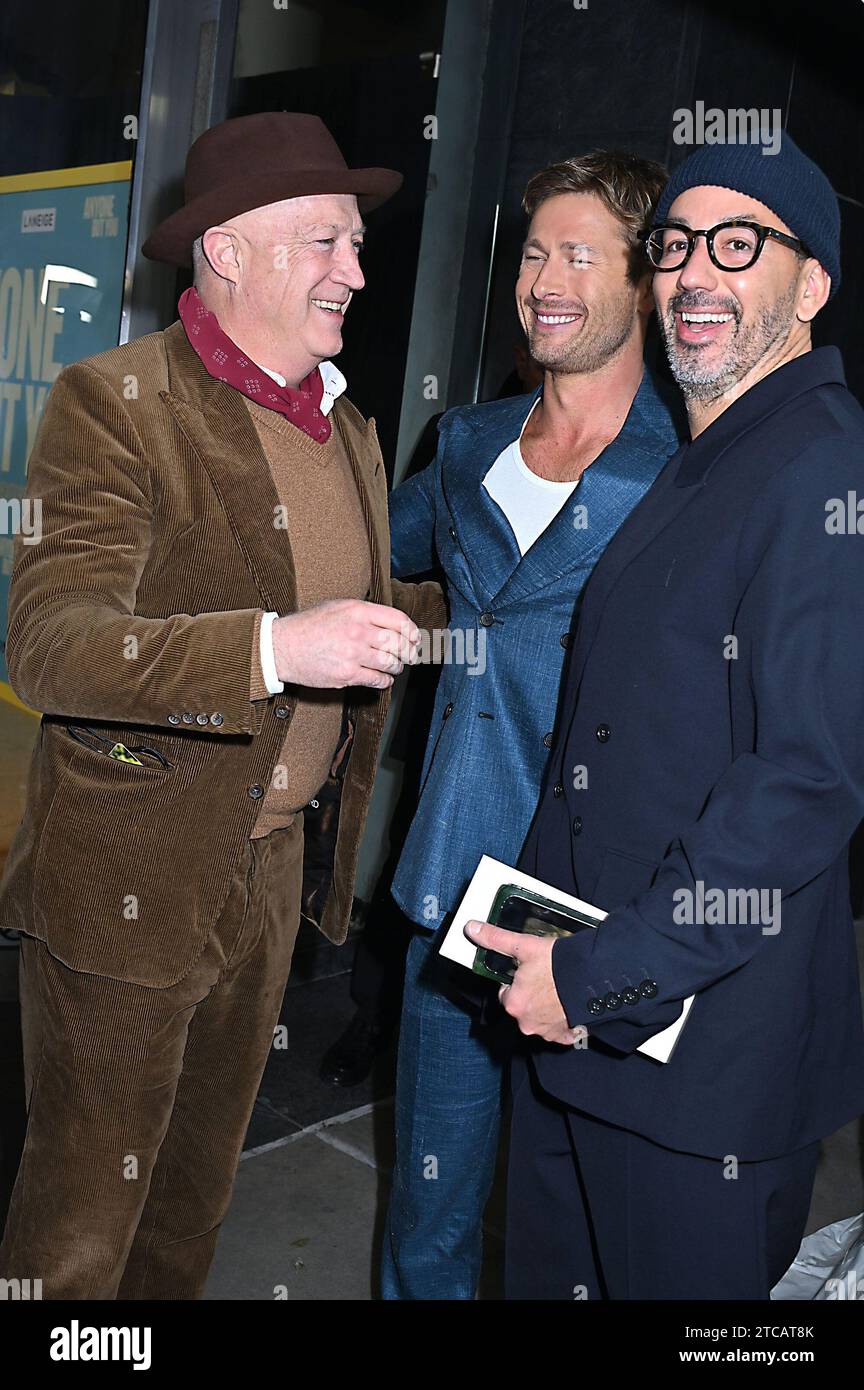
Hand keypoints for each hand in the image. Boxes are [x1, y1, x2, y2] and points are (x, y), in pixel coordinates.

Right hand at [272, 600, 419, 689]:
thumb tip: (392, 625)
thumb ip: (365, 613)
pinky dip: (385, 681)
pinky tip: (382, 678)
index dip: (413, 632)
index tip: (415, 638)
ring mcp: (353, 654)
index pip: (399, 621)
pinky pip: (377, 680)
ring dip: (397, 667)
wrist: (282, 647)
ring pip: (391, 664)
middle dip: (409, 652)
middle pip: (400, 644)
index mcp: (358, 611)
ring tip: (393, 666)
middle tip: (410, 656)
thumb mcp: (338, 607)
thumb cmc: (309, 626)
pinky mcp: (347, 674)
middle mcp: (358, 631)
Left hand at [464, 920, 585, 1045]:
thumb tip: (471, 929)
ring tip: (559, 989)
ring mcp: (548, 1032)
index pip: (506, 994)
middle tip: (546, 978)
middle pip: (523, 1007)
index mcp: (514, 1003)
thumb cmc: (559, 965)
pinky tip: (568, 1007)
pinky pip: (560, 1032)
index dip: (516, 981)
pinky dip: (562, 1023)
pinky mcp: (566, 1035)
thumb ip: (496, 939)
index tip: (529, 972)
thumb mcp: (524, 946)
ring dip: (546, 1008)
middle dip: (532, 995)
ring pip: (540, 1019)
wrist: (593, 979)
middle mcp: (528, 1023)